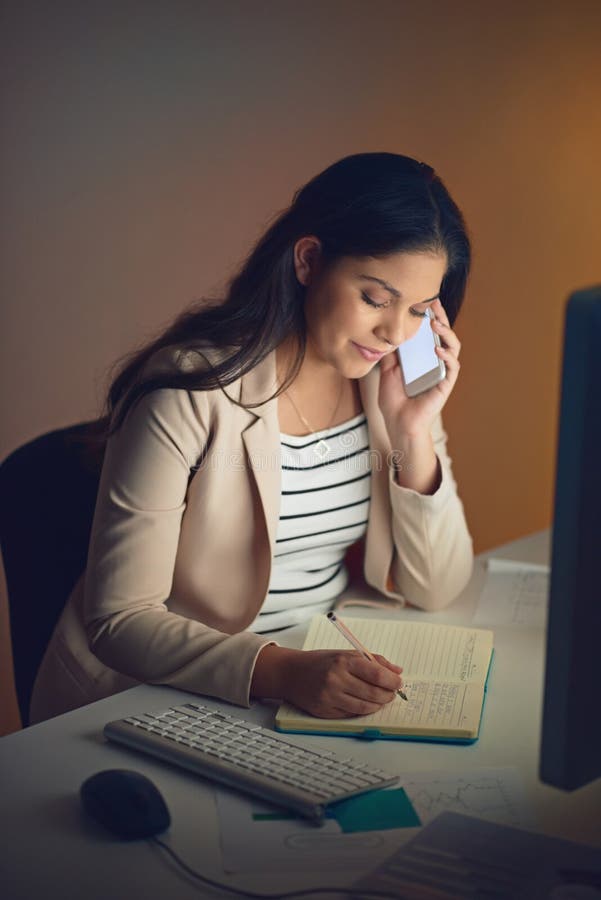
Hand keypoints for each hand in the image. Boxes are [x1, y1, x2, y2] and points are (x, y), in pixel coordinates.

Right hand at [278, 648, 403, 717]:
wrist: (291, 673)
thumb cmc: (321, 662)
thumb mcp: (346, 654)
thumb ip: (373, 660)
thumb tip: (397, 671)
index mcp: (344, 661)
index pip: (376, 674)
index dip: (392, 681)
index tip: (398, 683)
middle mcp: (336, 679)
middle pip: (373, 693)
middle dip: (388, 695)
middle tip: (392, 694)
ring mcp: (330, 696)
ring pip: (364, 707)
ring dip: (377, 705)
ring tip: (380, 699)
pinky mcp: (325, 711)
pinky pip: (351, 714)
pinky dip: (362, 710)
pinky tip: (364, 704)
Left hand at [378, 298, 461, 441]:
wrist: (398, 424)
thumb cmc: (394, 401)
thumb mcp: (387, 371)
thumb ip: (390, 353)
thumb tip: (386, 333)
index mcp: (422, 358)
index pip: (430, 332)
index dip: (430, 316)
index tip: (424, 301)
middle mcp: (435, 362)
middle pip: (444, 334)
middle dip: (441, 317)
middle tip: (434, 303)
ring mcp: (442, 372)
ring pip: (453, 347)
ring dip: (446, 333)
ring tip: (436, 323)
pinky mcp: (446, 384)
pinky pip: (453, 367)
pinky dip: (447, 356)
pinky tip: (437, 348)